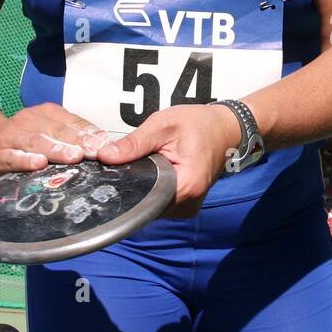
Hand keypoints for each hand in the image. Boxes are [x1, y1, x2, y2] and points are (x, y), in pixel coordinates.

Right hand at [0, 103, 110, 182]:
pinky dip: (25, 160)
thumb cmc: (25, 142)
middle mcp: (30, 120)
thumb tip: (105, 149)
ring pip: (37, 141)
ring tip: (73, 157)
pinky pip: (12, 156)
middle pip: (58, 131)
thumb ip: (73, 140)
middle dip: (78, 141)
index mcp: (48, 114)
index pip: (74, 123)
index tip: (107, 145)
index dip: (91, 133)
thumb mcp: (49, 135)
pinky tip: (38, 164)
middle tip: (95, 152)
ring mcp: (12, 135)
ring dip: (56, 149)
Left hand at [94, 104, 238, 218]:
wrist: (226, 128)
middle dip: (133, 186)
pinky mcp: (185, 205)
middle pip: (146, 204)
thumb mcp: (163, 125)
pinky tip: (154, 172)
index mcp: (186, 186)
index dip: (125, 187)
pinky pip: (160, 202)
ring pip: (152, 205)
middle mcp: (188, 204)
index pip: (144, 199)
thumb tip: (104, 156)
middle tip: (131, 163)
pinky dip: (152, 189)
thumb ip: (134, 143)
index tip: (115, 174)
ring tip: (145, 165)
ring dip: (143, 188)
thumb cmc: (200, 124)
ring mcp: (188, 207)